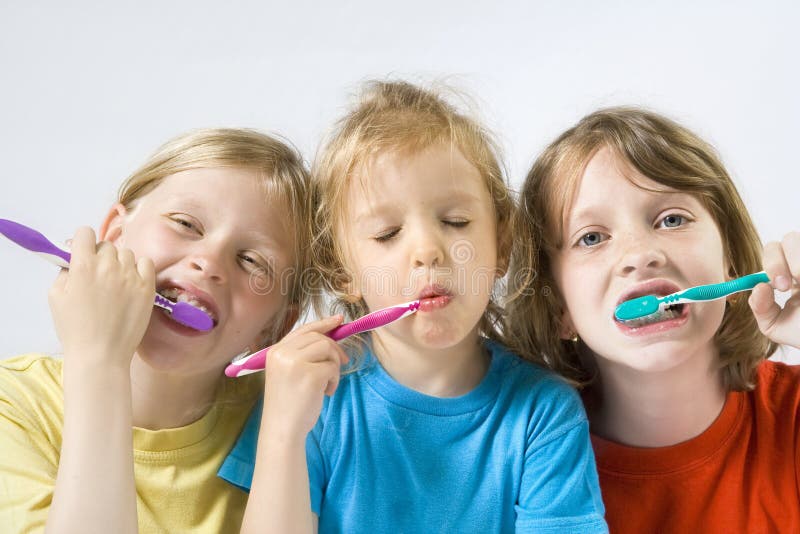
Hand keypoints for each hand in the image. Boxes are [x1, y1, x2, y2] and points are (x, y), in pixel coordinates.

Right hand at [48, 227, 154, 369]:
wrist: (101, 354)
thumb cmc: (74, 329)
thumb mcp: (55, 297)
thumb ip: (64, 271)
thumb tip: (72, 258)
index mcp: (83, 266)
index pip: (85, 233)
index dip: (82, 241)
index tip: (82, 252)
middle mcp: (109, 266)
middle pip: (106, 245)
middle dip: (100, 256)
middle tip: (97, 275)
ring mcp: (131, 276)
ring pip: (126, 254)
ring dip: (119, 263)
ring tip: (115, 282)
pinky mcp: (147, 287)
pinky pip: (146, 263)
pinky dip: (139, 268)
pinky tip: (131, 282)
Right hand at [261, 315, 348, 440]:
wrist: (282, 429)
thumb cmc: (287, 404)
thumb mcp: (288, 373)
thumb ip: (302, 355)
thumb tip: (330, 336)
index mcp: (275, 351)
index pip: (303, 330)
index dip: (323, 324)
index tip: (338, 320)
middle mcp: (283, 354)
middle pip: (318, 337)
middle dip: (334, 349)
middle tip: (341, 364)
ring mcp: (295, 363)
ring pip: (328, 349)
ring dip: (334, 366)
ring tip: (328, 383)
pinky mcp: (310, 375)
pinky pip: (332, 367)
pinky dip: (334, 380)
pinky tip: (326, 392)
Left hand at [749, 232, 799, 347]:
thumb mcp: (777, 326)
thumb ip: (761, 308)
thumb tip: (758, 287)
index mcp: (789, 273)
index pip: (773, 250)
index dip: (772, 263)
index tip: (777, 286)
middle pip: (790, 239)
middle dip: (781, 261)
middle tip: (785, 286)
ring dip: (798, 262)